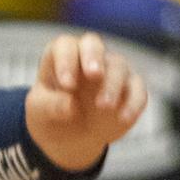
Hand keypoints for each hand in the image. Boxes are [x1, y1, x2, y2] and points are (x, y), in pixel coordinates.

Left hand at [24, 31, 146, 171]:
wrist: (69, 136)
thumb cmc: (50, 113)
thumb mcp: (40, 111)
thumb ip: (51, 105)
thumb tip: (71, 104)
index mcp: (61, 55)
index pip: (65, 46)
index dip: (67, 61)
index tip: (67, 84)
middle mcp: (87, 57)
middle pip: (93, 44)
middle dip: (94, 56)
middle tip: (94, 74)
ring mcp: (111, 72)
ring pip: (118, 66)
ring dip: (112, 85)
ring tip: (103, 106)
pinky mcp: (129, 91)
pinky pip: (138, 90)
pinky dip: (134, 102)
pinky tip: (123, 118)